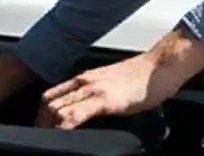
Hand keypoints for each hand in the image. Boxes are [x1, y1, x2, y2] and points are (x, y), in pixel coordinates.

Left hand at [36, 30, 203, 128]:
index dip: (42, 113)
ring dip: (49, 126)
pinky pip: (75, 115)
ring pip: (57, 108)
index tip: (42, 128)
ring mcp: (94, 90)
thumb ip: (100, 94)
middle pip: (49, 102)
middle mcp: (86, 81)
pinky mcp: (104, 100)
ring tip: (49, 139)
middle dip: (41, 122)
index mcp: (87, 78)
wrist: (163, 65)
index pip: (52, 94)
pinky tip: (64, 134)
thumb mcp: (115, 84)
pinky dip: (64, 127)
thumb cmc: (146, 75)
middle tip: (43, 137)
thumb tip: (93, 109)